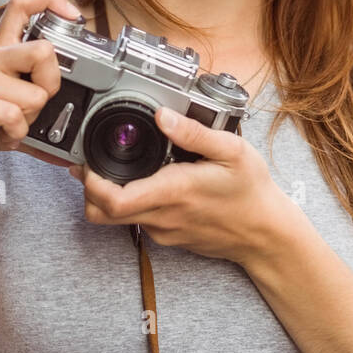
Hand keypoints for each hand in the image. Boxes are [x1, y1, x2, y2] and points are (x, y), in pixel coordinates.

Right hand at [0, 0, 81, 173]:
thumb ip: (26, 95)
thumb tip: (68, 116)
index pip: (24, 2)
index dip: (53, 1)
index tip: (72, 16)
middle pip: (44, 51)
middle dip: (52, 85)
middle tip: (35, 102)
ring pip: (35, 95)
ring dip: (30, 119)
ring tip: (11, 124)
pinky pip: (14, 116)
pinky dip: (15, 134)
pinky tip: (3, 135)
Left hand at [69, 106, 300, 265]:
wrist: (265, 234)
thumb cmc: (251, 192)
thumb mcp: (231, 151)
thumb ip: (193, 132)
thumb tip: (162, 114)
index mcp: (173, 192)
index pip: (113, 200)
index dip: (90, 183)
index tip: (86, 162)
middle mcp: (162, 217)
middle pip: (102, 213)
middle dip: (88, 188)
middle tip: (91, 162)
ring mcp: (164, 231)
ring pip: (117, 219)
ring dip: (109, 196)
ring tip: (119, 166)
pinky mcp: (169, 238)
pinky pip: (138, 221)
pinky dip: (132, 203)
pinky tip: (150, 182)